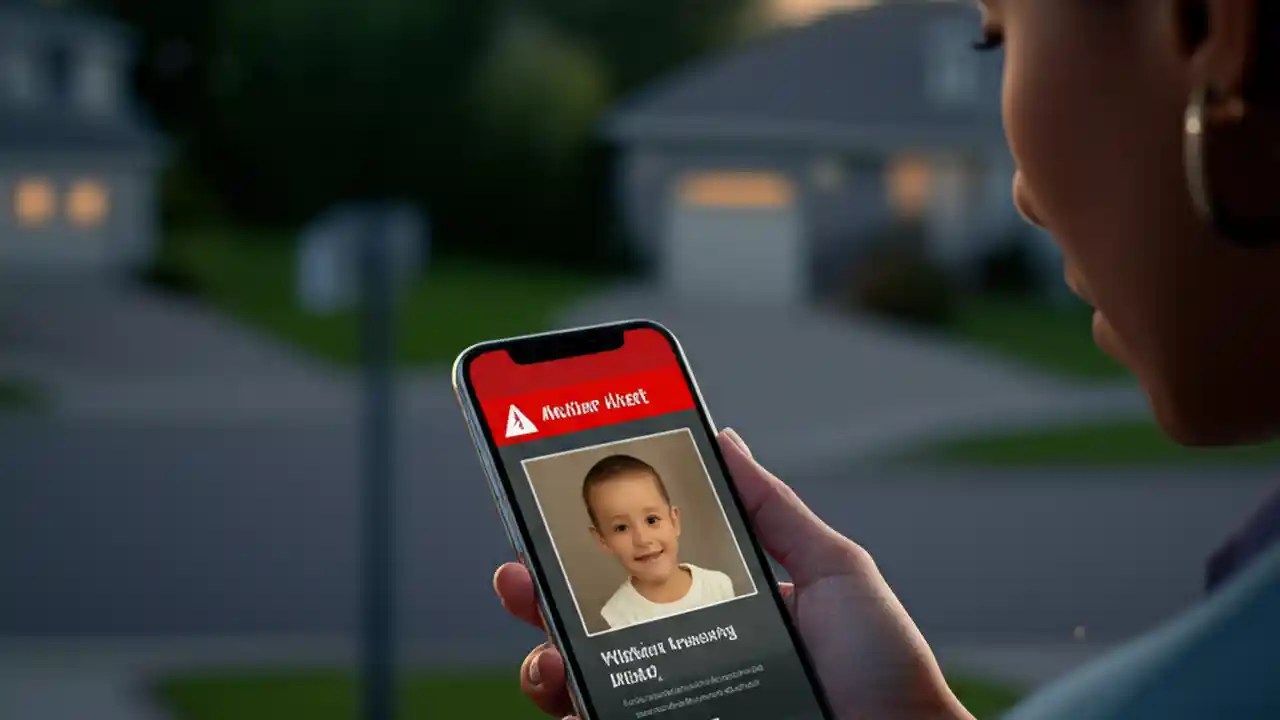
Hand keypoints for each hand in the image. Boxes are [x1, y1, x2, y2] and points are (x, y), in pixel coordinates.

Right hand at [492, 429, 973, 719]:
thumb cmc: (883, 667)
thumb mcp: (835, 569)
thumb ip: (772, 509)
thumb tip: (724, 438)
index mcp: (720, 609)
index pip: (637, 572)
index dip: (587, 545)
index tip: (547, 510)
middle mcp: (688, 659)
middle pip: (595, 626)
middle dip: (541, 595)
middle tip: (519, 574)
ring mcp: (676, 706)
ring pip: (584, 685)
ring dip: (545, 661)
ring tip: (548, 652)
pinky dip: (574, 715)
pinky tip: (570, 696)